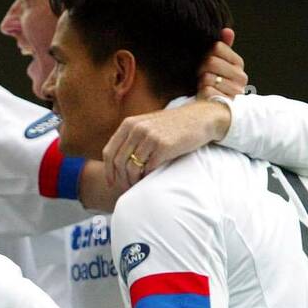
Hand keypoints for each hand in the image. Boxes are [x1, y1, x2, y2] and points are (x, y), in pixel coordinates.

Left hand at [102, 98, 230, 190]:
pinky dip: (147, 177)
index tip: (111, 183)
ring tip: (138, 186)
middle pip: (119, 162)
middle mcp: (137, 129)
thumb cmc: (172, 126)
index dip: (108, 171)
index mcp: (129, 123)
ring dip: (133, 181)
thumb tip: (115, 162)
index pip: (109, 152)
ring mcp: (150, 137)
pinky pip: (148, 169)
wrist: (199, 119)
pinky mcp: (163, 146)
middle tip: (126, 189)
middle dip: (121, 179)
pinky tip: (150, 180)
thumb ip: (131, 137)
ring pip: (132, 168)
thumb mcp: (147, 124)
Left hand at [196, 27, 246, 98]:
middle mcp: (241, 76)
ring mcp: (235, 90)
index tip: (206, 63)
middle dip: (201, 68)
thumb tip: (227, 30)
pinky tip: (206, 96)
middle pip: (211, 61)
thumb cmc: (215, 83)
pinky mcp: (226, 102)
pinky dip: (202, 93)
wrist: (215, 108)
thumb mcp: (219, 64)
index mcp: (238, 63)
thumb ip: (223, 47)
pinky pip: (206, 90)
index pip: (217, 47)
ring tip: (205, 86)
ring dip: (201, 82)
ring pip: (207, 77)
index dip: (207, 54)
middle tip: (202, 75)